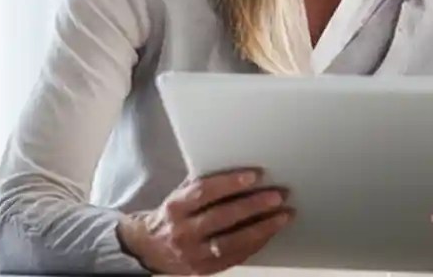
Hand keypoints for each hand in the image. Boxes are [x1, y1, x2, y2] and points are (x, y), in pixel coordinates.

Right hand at [117, 169, 291, 274]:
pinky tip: (270, 232)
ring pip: (231, 242)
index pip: (204, 192)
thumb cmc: (173, 214)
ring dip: (261, 228)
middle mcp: (183, 232)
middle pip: (221, 217)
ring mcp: (193, 254)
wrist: (149, 248)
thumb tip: (238, 167)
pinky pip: (235, 257)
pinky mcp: (204, 269)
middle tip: (277, 195)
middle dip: (253, 206)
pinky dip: (256, 244)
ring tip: (283, 216)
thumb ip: (203, 184)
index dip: (230, 183)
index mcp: (175, 207)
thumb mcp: (180, 194)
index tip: (254, 175)